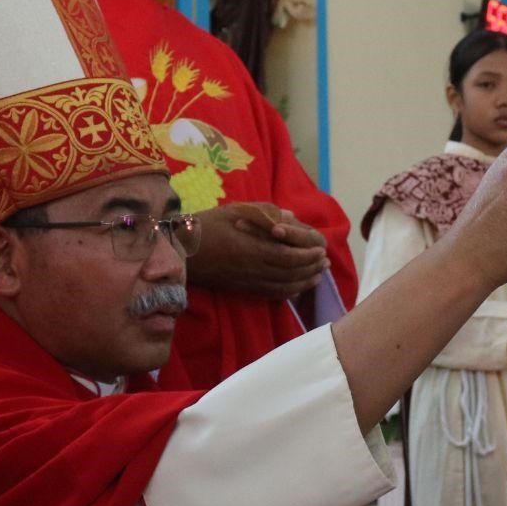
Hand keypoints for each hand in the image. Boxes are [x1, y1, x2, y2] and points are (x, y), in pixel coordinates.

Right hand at [185, 202, 327, 299]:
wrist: (181, 252)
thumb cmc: (207, 226)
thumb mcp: (236, 210)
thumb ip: (265, 213)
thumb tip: (290, 216)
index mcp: (253, 248)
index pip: (290, 256)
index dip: (308, 255)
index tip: (321, 249)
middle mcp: (253, 269)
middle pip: (291, 273)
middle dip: (312, 268)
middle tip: (325, 262)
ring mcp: (248, 282)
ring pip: (284, 287)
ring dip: (304, 282)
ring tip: (318, 275)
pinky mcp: (242, 289)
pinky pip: (271, 295)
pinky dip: (288, 293)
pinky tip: (298, 289)